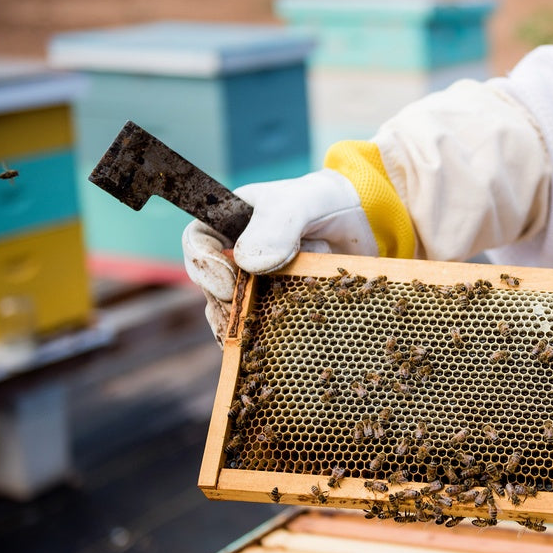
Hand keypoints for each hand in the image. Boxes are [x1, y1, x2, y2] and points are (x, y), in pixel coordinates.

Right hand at [182, 169, 376, 342]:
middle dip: (221, 302)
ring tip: (248, 338)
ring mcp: (254, 280)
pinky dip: (260, 336)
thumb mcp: (297, 205)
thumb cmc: (318, 202)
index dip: (204, 265)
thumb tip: (249, 264)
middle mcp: (234, 254)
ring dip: (239, 324)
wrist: (355, 219)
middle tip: (238, 316)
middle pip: (211, 283)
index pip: (198, 243)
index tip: (226, 285)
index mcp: (227, 222)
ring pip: (233, 308)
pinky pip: (259, 323)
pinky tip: (264, 350)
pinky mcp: (275, 301)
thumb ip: (275, 226)